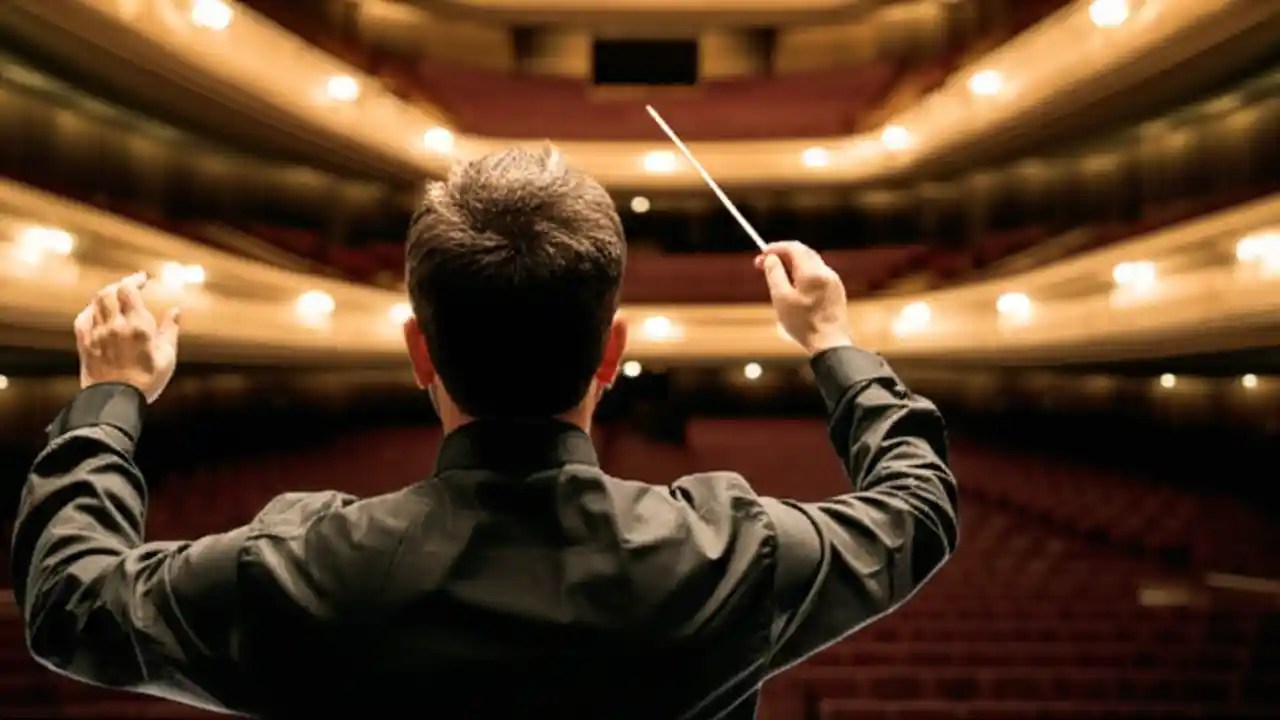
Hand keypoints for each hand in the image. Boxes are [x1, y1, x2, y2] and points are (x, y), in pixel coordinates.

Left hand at [75, 272, 180, 403]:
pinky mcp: (84, 343)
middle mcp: (115, 325)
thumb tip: (175, 310)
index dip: (135, 280)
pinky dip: (91, 311)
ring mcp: (97, 333)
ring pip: (96, 302)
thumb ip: (170, 330)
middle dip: (120, 284)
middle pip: (109, 291)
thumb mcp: (167, 357)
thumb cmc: (147, 381)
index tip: (142, 279)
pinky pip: (83, 318)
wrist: (115, 400)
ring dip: (106, 296)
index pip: (129, 290)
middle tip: (130, 285)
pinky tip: (98, 313)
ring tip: (116, 297)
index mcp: (138, 326)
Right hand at [755, 241, 852, 354]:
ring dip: (792, 265)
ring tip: (777, 278)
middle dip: (783, 255)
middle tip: (764, 264)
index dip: (776, 247)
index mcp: (812, 272)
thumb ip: (774, 274)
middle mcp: (826, 272)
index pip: (793, 247)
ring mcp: (833, 281)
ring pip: (810, 264)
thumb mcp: (781, 298)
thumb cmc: (803, 324)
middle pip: (803, 253)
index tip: (762, 254)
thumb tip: (771, 258)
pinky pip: (817, 275)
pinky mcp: (836, 291)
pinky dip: (803, 275)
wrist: (829, 343)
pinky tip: (793, 289)